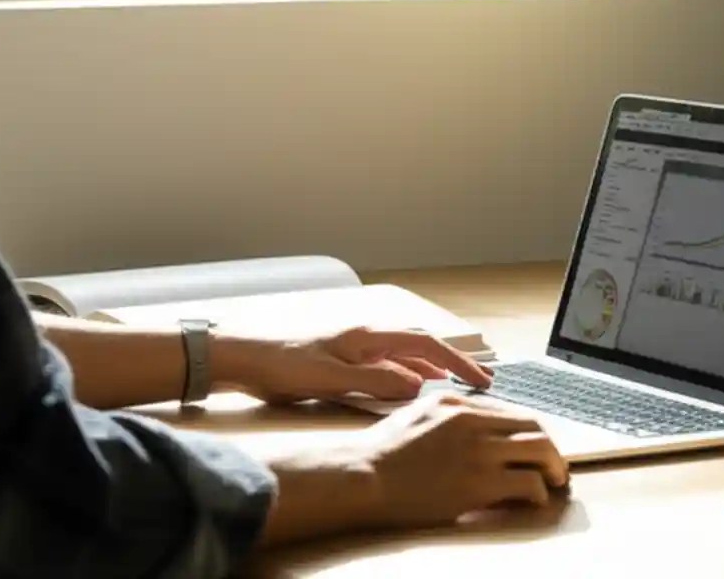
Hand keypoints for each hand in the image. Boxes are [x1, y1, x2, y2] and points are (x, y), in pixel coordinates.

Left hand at [216, 325, 493, 403]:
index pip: (425, 346)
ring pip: (406, 355)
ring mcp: (355, 348)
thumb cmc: (282, 365)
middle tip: (480, 383)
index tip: (482, 380)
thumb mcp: (330, 378)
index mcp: (368, 337)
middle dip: (453, 363)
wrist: (242, 357)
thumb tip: (417, 386)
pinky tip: (410, 387)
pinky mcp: (343, 360)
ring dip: (432, 369)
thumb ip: (374, 381)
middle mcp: (367, 338)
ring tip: (455, 386)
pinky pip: (388, 365)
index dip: (457, 362)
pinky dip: (409, 374)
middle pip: (421, 346)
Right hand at [259, 394, 569, 545]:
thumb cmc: (381, 453)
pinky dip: (539, 493)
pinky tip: (533, 501)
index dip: (531, 433)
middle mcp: (474, 420)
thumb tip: (474, 428)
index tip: (535, 449)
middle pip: (534, 426)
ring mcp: (479, 450)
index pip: (512, 412)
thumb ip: (448, 416)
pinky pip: (528, 484)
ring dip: (554, 469)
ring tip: (554, 484)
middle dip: (551, 449)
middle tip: (554, 468)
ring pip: (541, 450)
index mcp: (458, 403)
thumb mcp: (416, 414)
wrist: (364, 477)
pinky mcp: (480, 482)